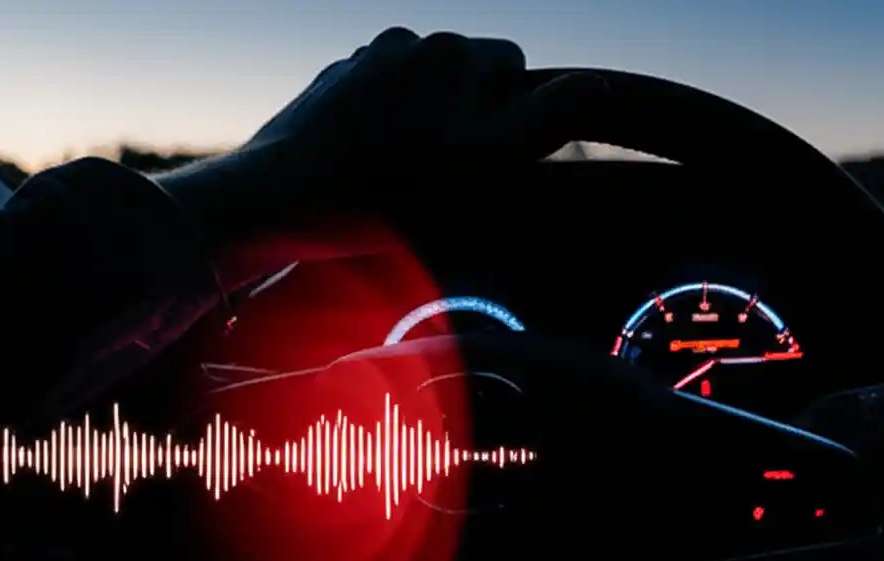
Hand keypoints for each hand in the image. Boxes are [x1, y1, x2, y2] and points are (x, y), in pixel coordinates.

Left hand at [156, 28, 602, 286]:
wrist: (284, 196)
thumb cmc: (388, 189)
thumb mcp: (483, 163)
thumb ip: (545, 120)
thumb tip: (599, 86)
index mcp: (455, 53)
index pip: (513, 62)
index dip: (511, 111)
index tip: (489, 154)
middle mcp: (409, 41)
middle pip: (464, 73)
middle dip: (466, 113)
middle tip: (445, 173)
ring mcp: (363, 60)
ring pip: (418, 86)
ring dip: (422, 121)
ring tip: (401, 176)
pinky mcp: (329, 84)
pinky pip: (375, 99)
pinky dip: (381, 126)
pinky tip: (367, 167)